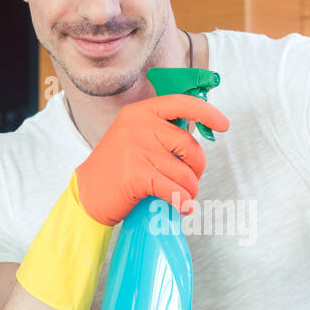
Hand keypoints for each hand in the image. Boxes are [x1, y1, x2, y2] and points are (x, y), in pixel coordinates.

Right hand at [74, 94, 229, 225]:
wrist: (86, 193)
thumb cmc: (116, 168)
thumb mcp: (134, 137)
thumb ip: (161, 132)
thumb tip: (197, 136)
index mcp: (140, 112)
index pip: (181, 104)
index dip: (207, 112)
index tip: (223, 124)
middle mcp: (139, 127)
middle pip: (189, 146)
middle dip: (197, 168)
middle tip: (191, 180)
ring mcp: (137, 150)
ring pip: (184, 173)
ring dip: (190, 190)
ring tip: (182, 196)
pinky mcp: (136, 175)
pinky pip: (174, 190)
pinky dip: (182, 202)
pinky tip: (182, 206)